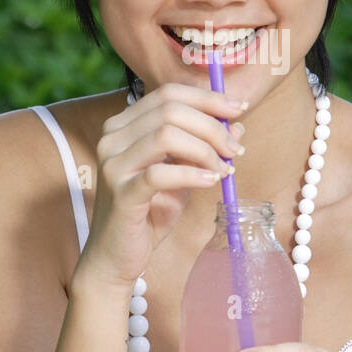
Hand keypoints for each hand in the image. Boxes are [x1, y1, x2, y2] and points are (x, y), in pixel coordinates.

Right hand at [71, 82, 247, 293]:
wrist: (116, 257)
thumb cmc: (149, 213)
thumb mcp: (181, 173)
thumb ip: (201, 147)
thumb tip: (236, 125)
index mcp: (123, 125)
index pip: (168, 93)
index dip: (207, 98)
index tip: (238, 108)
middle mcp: (112, 137)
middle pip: (170, 110)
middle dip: (212, 126)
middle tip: (235, 149)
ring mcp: (112, 164)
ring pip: (166, 135)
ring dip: (205, 150)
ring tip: (223, 170)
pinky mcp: (120, 192)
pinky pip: (161, 173)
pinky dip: (193, 174)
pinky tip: (211, 182)